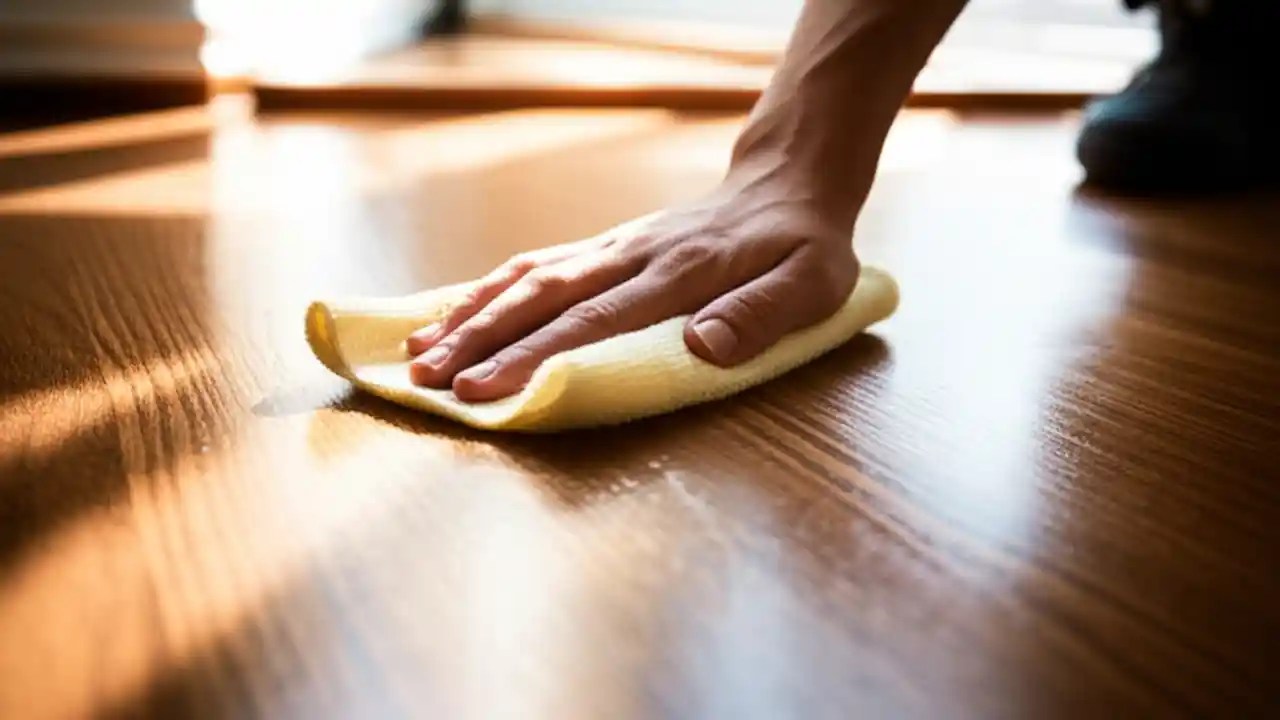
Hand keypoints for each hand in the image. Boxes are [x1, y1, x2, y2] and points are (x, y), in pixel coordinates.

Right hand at [405, 180, 859, 401]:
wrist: (785, 184)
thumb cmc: (802, 249)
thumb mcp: (812, 284)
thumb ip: (762, 315)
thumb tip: (703, 347)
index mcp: (679, 275)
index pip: (594, 321)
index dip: (535, 357)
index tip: (485, 390)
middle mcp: (631, 256)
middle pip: (542, 298)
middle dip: (480, 342)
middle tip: (426, 382)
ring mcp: (611, 247)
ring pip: (526, 277)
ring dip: (470, 316)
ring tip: (417, 355)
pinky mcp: (603, 246)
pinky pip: (535, 265)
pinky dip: (487, 291)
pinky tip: (451, 315)